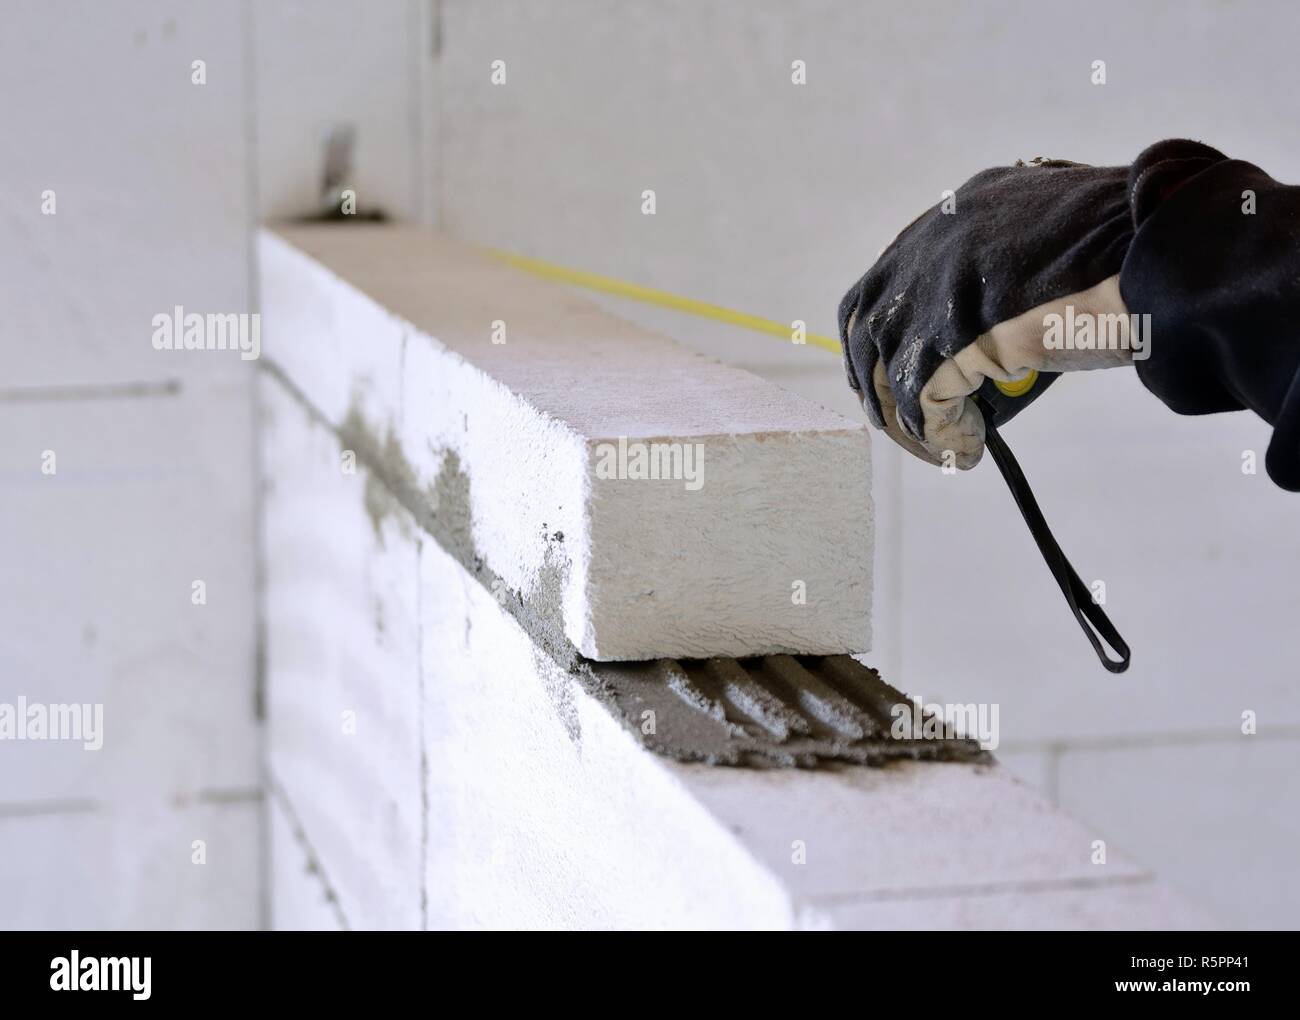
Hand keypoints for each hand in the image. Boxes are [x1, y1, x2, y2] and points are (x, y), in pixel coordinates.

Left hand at [838, 154, 1139, 466]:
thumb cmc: (1127, 246)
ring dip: (911, 422)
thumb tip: (987, 319)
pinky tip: (969, 451)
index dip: (880, 339)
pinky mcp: (957, 340)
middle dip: (878, 385)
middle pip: (868, 331)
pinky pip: (927, 404)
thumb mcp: (1048, 235)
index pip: (883, 284)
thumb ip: (1008, 263)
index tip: (889, 376)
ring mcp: (939, 292)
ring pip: (891, 374)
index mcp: (955, 214)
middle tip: (905, 423)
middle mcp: (932, 246)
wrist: (1160, 250)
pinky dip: (943, 437)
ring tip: (945, 446)